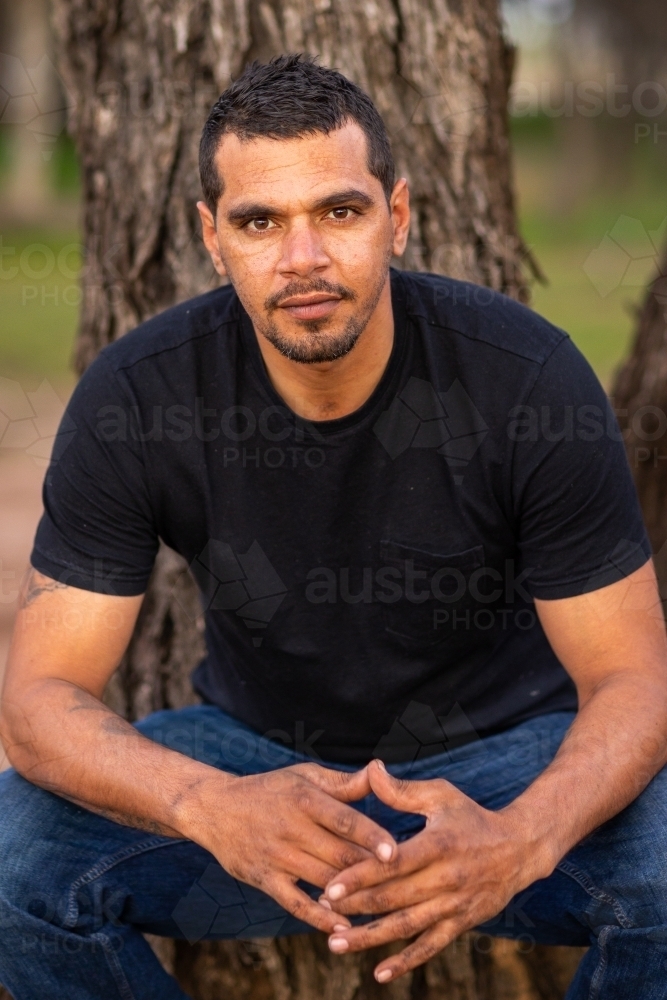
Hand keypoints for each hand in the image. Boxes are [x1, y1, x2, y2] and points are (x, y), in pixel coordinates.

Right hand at [202, 761, 397, 934]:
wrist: (215, 809)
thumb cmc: (270, 790)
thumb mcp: (304, 777)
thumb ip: (343, 782)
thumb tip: (379, 771)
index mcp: (305, 799)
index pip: (344, 820)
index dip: (371, 836)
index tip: (396, 852)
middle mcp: (291, 829)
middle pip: (339, 855)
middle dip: (370, 872)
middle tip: (403, 884)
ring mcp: (277, 857)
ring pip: (323, 881)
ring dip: (352, 897)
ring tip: (383, 907)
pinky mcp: (265, 879)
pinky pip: (296, 904)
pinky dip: (319, 917)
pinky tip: (343, 928)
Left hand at [321, 760, 551, 982]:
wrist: (519, 848)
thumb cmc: (472, 816)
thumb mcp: (441, 795)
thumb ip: (402, 790)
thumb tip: (371, 769)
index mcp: (438, 844)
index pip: (394, 864)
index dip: (361, 876)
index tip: (329, 886)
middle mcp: (447, 878)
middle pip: (394, 898)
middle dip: (355, 907)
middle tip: (320, 912)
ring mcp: (455, 905)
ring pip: (406, 927)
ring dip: (370, 938)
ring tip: (336, 943)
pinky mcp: (462, 923)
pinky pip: (430, 947)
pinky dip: (406, 962)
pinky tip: (379, 974)